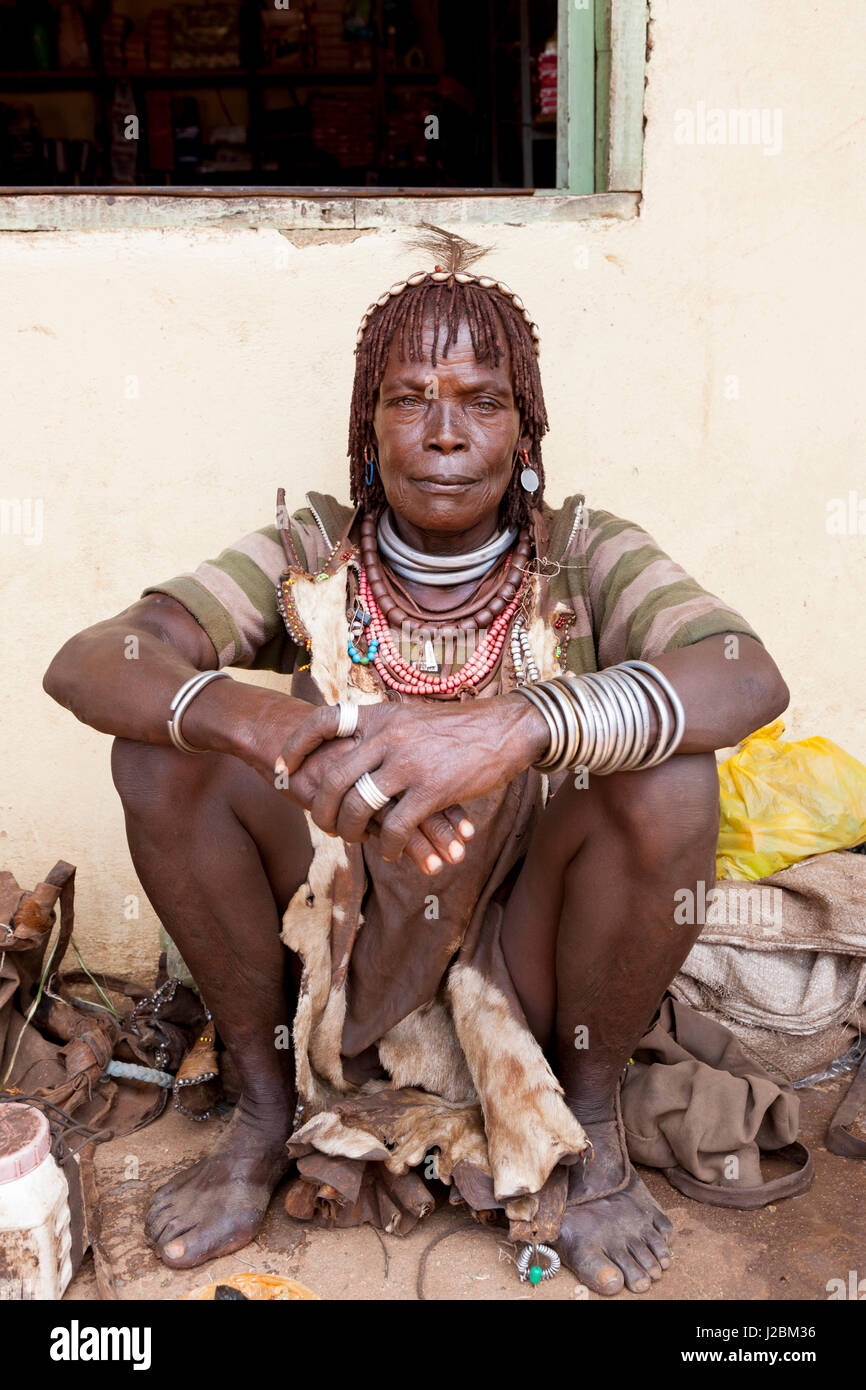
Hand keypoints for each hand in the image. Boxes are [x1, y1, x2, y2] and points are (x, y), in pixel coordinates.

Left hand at [291, 694, 548, 863]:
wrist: (508, 729)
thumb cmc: (460, 727)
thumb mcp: (412, 716)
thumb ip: (382, 730)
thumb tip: (351, 747)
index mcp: (381, 714)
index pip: (323, 720)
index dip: (297, 745)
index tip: (282, 766)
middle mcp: (389, 735)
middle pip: (334, 777)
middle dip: (319, 807)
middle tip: (320, 823)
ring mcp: (409, 763)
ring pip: (358, 806)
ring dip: (349, 831)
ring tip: (353, 840)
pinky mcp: (431, 790)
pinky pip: (394, 827)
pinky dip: (385, 845)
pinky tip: (387, 852)